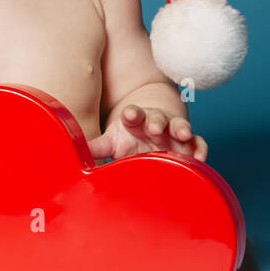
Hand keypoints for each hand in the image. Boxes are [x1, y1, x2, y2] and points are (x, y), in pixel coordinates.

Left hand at [88, 104, 207, 163]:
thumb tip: (69, 149)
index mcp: (136, 122)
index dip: (132, 113)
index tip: (129, 115)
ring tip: (181, 133)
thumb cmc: (129, 139)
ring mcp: (173, 132)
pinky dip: (200, 148)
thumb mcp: (112, 141)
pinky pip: (198, 143)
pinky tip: (199, 157)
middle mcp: (156, 124)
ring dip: (181, 128)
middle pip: (157, 118)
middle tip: (155, 126)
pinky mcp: (189, 143)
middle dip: (156, 120)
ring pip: (180, 126)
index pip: (133, 114)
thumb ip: (94, 146)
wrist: (152, 134)